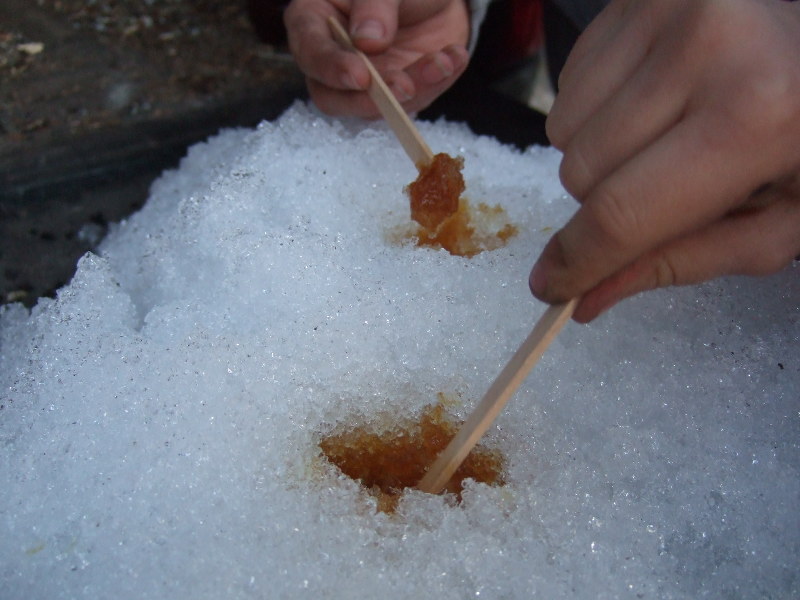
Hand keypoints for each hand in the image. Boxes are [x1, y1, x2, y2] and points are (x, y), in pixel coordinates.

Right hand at [284, 0, 469, 116]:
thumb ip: (375, 3)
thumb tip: (367, 40)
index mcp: (314, 20)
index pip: (310, 51)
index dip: (332, 68)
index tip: (361, 76)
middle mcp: (333, 58)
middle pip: (332, 97)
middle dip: (371, 99)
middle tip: (404, 85)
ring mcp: (363, 82)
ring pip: (376, 107)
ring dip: (415, 89)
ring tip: (442, 60)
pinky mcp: (393, 95)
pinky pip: (412, 102)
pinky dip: (436, 83)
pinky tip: (453, 57)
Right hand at [531, 0, 799, 321]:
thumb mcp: (777, 222)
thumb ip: (680, 261)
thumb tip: (587, 296)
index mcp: (754, 119)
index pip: (624, 214)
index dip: (578, 263)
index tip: (552, 287)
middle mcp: (704, 48)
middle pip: (579, 174)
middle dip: (606, 200)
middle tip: (664, 186)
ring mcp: (664, 5)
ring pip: (561, 131)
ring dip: (598, 153)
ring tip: (662, 136)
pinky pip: (567, 82)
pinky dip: (597, 108)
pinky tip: (651, 99)